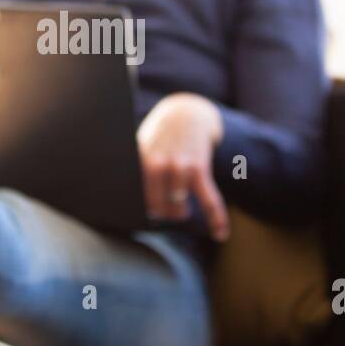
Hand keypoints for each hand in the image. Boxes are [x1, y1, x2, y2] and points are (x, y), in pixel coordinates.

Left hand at [136, 92, 228, 240]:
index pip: (136, 196)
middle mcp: (158, 163)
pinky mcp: (199, 169)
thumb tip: (123, 204)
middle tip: (162, 213)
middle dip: (160, 213)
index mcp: (140, 160)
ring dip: (179, 212)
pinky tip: (221, 233)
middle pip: (156, 206)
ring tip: (180, 211)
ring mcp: (180, 166)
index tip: (136, 218)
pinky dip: (217, 218)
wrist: (187, 112)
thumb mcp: (141, 148)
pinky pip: (209, 199)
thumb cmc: (159, 137)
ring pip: (177, 205)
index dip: (137, 210)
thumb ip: (136, 172)